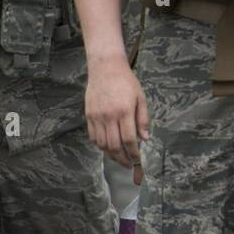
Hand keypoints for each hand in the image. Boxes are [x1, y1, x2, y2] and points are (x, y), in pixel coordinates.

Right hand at [85, 54, 150, 184]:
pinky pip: (93, 136)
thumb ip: (143, 119)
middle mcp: (109, 116)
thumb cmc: (126, 82)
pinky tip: (108, 146)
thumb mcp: (140, 98)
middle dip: (122, 159)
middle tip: (128, 165)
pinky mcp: (89, 115)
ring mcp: (97, 116)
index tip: (137, 161)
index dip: (133, 154)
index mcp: (124, 111)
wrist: (105, 68)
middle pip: (114, 146)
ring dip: (111, 154)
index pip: (129, 140)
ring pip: (102, 144)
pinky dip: (100, 145)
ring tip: (119, 158)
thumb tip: (145, 138)